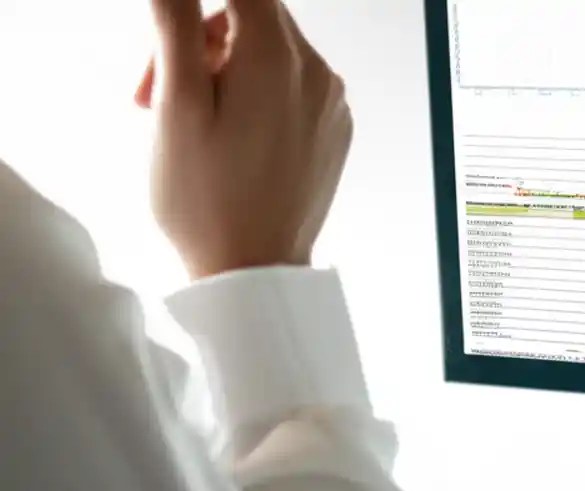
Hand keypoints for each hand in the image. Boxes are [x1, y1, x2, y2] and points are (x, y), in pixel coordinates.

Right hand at [141, 0, 352, 279]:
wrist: (256, 272)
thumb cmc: (208, 198)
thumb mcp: (177, 104)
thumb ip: (176, 26)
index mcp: (277, 56)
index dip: (200, 5)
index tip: (178, 34)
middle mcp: (317, 73)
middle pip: (252, 18)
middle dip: (199, 41)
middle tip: (155, 92)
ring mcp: (331, 104)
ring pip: (270, 54)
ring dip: (223, 70)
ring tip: (186, 122)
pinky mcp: (332, 132)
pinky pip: (291, 89)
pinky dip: (255, 97)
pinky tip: (226, 139)